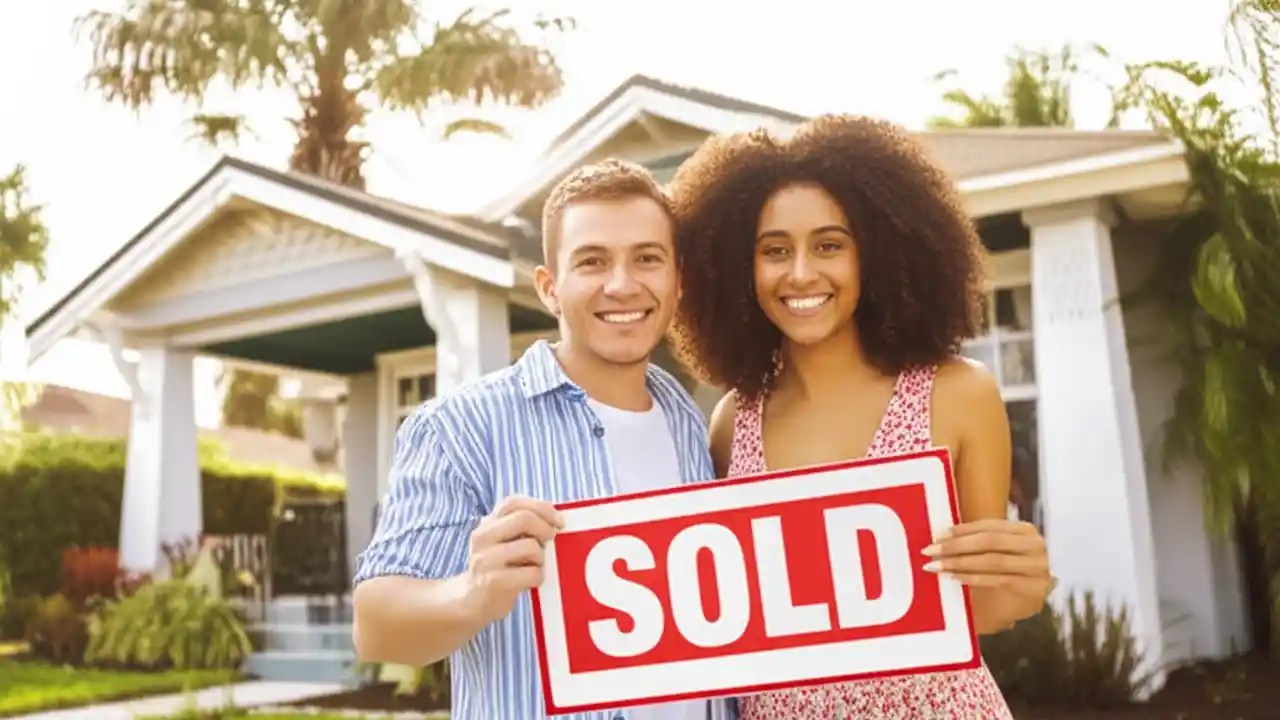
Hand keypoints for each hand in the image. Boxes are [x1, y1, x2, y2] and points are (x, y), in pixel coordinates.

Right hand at [465, 494, 564, 624]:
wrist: (470, 601)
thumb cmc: (497, 568)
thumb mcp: (501, 541)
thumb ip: (520, 527)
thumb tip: (554, 519)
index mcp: (487, 524)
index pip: (513, 502)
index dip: (541, 507)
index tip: (557, 521)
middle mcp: (483, 537)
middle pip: (523, 519)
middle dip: (545, 528)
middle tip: (551, 540)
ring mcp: (486, 560)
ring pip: (530, 546)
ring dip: (541, 557)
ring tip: (534, 565)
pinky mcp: (494, 582)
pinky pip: (532, 573)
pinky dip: (538, 577)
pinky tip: (530, 581)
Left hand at [921, 519, 1051, 599]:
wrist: (1032, 600)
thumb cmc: (1010, 571)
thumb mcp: (999, 550)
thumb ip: (978, 541)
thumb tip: (941, 535)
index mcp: (1026, 530)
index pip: (989, 526)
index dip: (961, 530)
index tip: (937, 535)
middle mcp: (1035, 545)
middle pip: (990, 541)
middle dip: (956, 545)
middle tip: (930, 551)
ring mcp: (1037, 567)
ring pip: (992, 561)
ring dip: (960, 563)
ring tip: (937, 566)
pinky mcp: (1033, 588)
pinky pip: (997, 580)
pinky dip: (973, 578)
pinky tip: (954, 577)